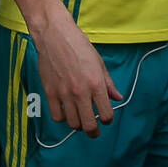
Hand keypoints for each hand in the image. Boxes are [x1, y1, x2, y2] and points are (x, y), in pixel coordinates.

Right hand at [33, 11, 122, 137]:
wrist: (54, 35)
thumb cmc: (78, 45)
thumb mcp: (99, 62)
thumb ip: (108, 83)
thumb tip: (117, 97)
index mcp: (96, 84)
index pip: (106, 114)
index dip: (108, 120)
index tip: (106, 119)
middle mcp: (81, 92)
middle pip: (89, 125)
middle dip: (93, 131)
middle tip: (94, 130)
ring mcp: (64, 94)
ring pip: (73, 123)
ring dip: (78, 124)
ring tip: (79, 119)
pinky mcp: (50, 92)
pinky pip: (57, 116)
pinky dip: (62, 118)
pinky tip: (65, 111)